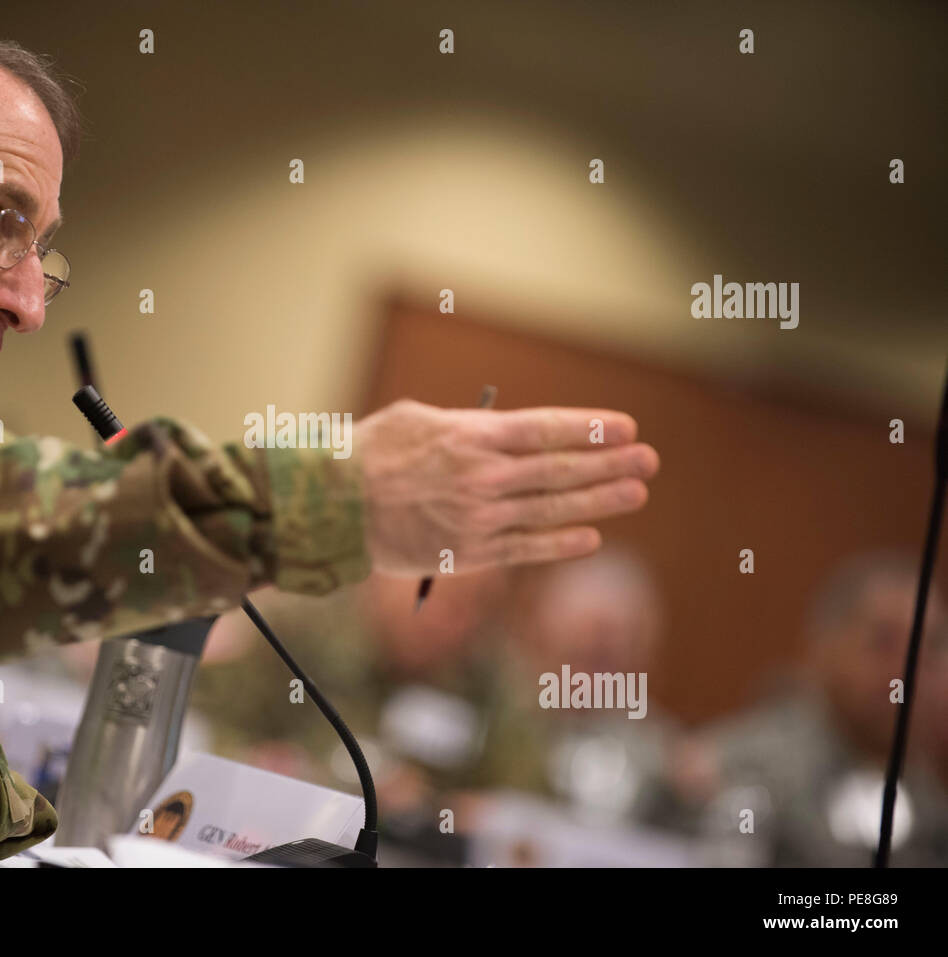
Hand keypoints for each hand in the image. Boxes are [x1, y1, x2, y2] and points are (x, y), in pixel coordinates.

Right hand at [356, 399, 658, 575]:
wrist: (332, 507)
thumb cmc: (370, 454)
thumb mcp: (418, 420)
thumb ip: (467, 428)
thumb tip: (504, 434)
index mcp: (472, 437)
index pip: (547, 430)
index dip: (591, 430)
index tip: (626, 428)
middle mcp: (484, 478)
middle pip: (560, 470)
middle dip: (610, 464)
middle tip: (648, 460)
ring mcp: (480, 519)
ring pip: (552, 509)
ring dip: (600, 501)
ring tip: (636, 492)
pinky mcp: (469, 553)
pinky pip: (526, 548)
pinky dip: (560, 543)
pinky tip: (590, 537)